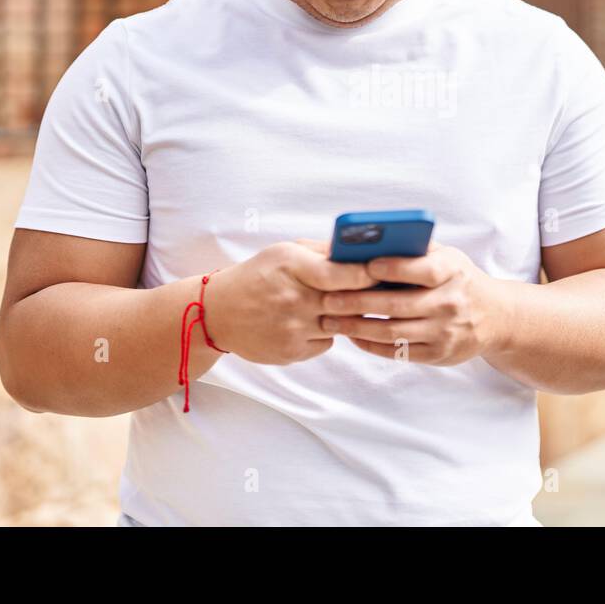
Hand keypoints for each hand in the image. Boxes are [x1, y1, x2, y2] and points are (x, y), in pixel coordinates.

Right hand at [203, 240, 374, 364]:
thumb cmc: (258, 276)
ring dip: (347, 317)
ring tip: (344, 306)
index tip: (387, 271)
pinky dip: (326, 333)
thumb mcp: (284, 252)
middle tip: (386, 291)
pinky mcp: (291, 351)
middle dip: (368, 297)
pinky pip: (327, 342)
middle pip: (347, 301)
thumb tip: (363, 252)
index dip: (369, 274)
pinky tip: (312, 323)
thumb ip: (323, 252)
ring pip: (342, 324)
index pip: (341, 273)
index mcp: (291, 266)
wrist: (217, 313)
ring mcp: (292, 328)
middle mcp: (292, 298)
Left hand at [318, 242, 506, 364]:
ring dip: (357, 327)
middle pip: (398, 305)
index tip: (361, 266)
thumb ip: (412, 248)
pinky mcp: (439, 355)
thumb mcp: (446, 256)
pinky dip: (371, 345)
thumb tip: (365, 241)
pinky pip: (398, 352)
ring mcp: (445, 332)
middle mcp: (450, 303)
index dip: (391, 268)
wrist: (495, 316)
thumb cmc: (457, 278)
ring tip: (331, 320)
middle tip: (327, 299)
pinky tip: (353, 335)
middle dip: (358, 302)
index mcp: (452, 271)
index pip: (421, 270)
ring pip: (393, 332)